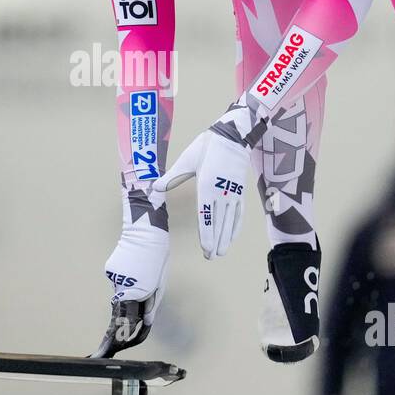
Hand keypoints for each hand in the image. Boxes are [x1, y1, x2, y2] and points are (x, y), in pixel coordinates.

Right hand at [91, 223, 168, 357]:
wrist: (146, 232)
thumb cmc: (157, 257)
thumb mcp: (159, 284)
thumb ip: (151, 305)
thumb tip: (143, 322)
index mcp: (139, 293)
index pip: (130, 323)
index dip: (125, 339)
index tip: (117, 350)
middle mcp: (123, 288)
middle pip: (118, 316)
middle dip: (112, 336)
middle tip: (100, 353)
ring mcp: (115, 279)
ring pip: (118, 299)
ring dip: (124, 305)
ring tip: (132, 301)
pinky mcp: (111, 271)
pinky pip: (118, 285)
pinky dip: (124, 285)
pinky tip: (134, 272)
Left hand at [153, 128, 250, 258]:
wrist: (232, 136)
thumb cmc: (207, 146)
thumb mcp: (186, 160)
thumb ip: (172, 177)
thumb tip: (155, 187)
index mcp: (206, 186)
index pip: (206, 216)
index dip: (207, 234)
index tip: (206, 248)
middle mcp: (221, 192)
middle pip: (219, 223)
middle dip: (215, 242)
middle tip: (211, 257)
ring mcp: (232, 193)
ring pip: (229, 221)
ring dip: (226, 238)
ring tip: (221, 252)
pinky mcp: (239, 191)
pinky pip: (239, 213)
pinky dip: (236, 226)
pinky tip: (232, 237)